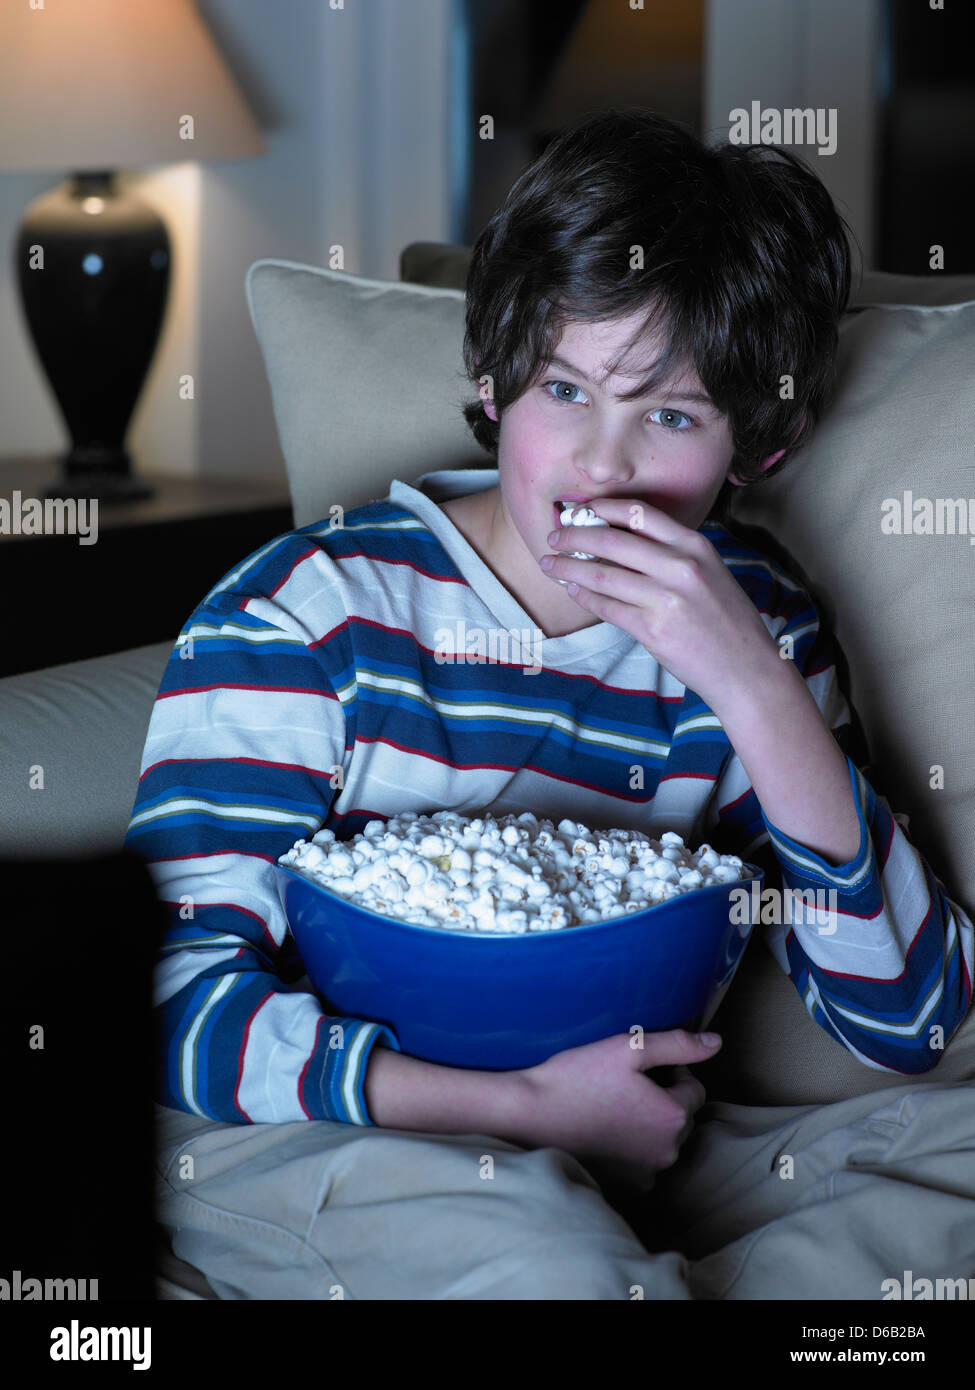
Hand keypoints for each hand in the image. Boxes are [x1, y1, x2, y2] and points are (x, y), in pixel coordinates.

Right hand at [510, 1029, 720, 1190]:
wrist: (530, 1117)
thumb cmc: (577, 1079)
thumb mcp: (627, 1048)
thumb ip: (675, 1045)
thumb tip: (715, 1042)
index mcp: (672, 1116)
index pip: (694, 1088)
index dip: (671, 1070)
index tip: (640, 1066)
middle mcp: (668, 1151)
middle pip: (680, 1116)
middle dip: (663, 1098)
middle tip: (625, 1083)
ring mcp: (647, 1173)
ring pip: (662, 1139)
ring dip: (649, 1123)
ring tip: (614, 1105)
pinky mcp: (627, 1186)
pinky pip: (644, 1160)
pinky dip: (633, 1146)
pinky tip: (606, 1129)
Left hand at [539, 499, 779, 708]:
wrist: (746, 670)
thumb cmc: (727, 621)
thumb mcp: (710, 572)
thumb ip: (672, 554)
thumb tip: (620, 540)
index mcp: (696, 546)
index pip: (641, 513)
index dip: (604, 507)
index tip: (581, 508)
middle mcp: (680, 567)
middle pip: (612, 540)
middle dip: (574, 536)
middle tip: (554, 538)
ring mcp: (665, 599)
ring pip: (601, 574)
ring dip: (569, 567)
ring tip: (550, 564)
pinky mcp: (652, 630)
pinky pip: (606, 607)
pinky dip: (584, 597)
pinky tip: (573, 591)